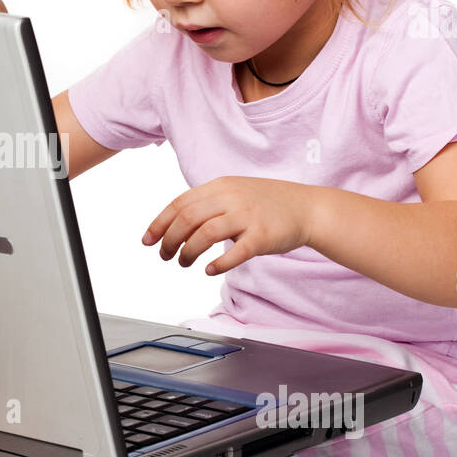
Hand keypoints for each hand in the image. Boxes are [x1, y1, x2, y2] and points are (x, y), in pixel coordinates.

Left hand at [141, 176, 317, 275]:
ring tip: (184, 263)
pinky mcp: (263, 236)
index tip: (147, 240)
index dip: (159, 223)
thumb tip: (175, 223)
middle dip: (169, 240)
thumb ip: (207, 203)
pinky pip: (235, 252)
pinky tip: (209, 270)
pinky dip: (217, 263)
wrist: (308, 208)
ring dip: (188, 252)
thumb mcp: (235, 193)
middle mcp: (232, 198)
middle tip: (165, 256)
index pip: (179, 203)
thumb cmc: (268, 204)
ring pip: (205, 234)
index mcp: (221, 186)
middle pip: (187, 219)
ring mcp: (248, 216)